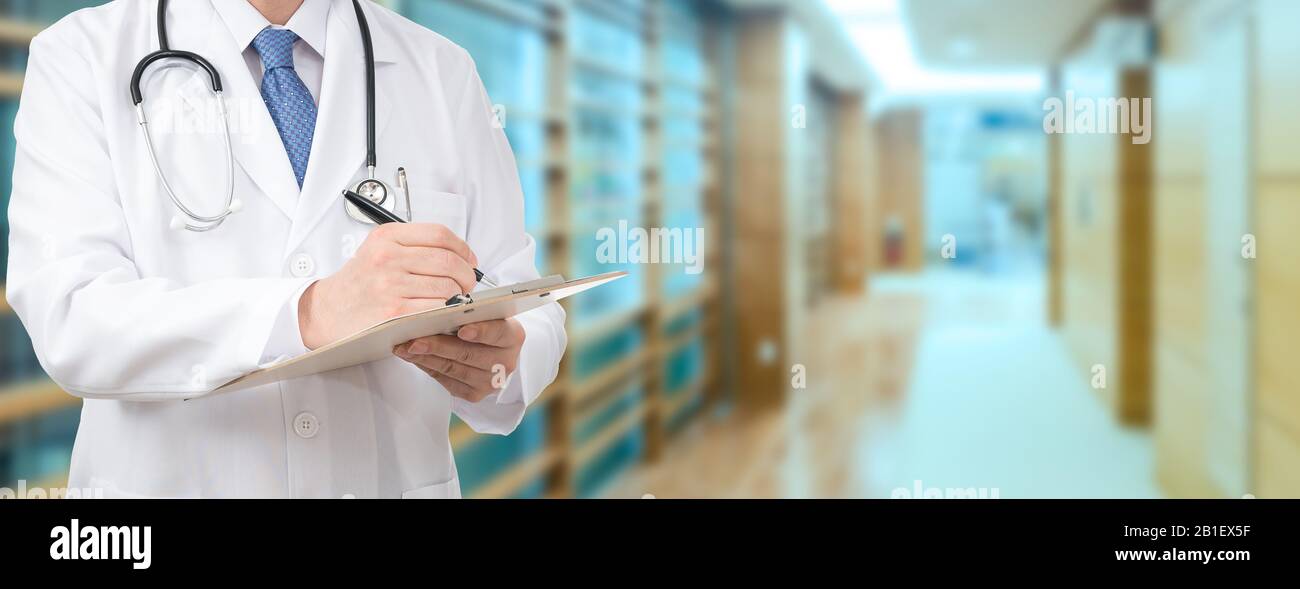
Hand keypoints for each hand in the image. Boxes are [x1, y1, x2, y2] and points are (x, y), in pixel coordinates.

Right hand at [298, 224, 477, 349]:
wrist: (326, 312)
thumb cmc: (358, 284)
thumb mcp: (378, 250)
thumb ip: (413, 246)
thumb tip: (460, 255)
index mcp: (386, 237)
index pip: (440, 234)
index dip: (463, 249)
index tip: (469, 260)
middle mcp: (387, 257)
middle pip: (448, 260)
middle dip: (466, 275)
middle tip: (467, 284)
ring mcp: (390, 284)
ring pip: (447, 287)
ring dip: (459, 297)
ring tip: (455, 301)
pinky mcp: (394, 312)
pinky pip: (437, 309)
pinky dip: (448, 312)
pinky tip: (445, 314)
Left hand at [394, 318, 525, 402]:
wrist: (492, 350)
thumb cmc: (484, 325)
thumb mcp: (484, 313)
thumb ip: (470, 312)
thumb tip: (439, 312)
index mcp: (513, 336)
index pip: (498, 332)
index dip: (480, 331)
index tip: (462, 329)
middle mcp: (506, 361)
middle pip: (469, 354)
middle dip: (438, 346)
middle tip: (415, 340)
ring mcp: (491, 381)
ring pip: (453, 369)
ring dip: (426, 358)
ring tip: (406, 348)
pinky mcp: (475, 394)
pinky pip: (446, 380)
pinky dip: (427, 368)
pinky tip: (414, 358)